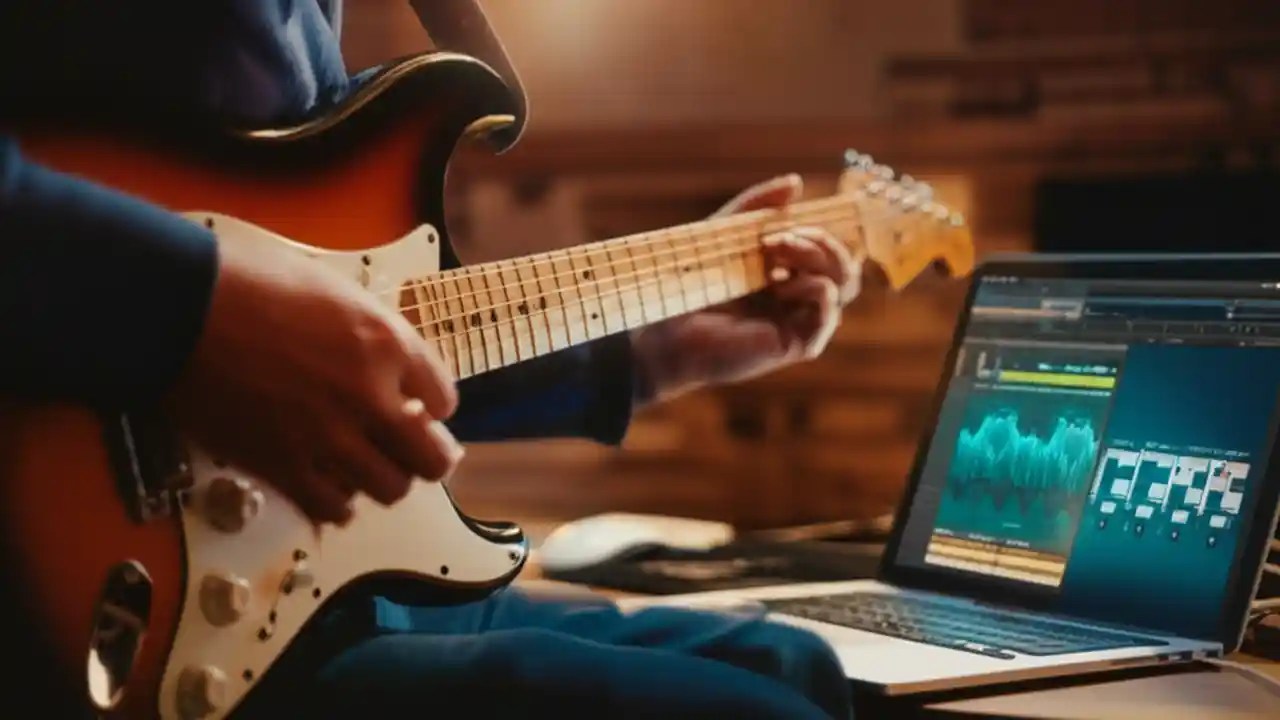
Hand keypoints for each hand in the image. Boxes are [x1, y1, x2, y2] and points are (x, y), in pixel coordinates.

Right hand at [163, 229, 463, 525]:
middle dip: (428, 456)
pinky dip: (338, 503)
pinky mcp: (285, 467)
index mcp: (387, 344)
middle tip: (417, 453)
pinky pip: (334, 508)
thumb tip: (393, 365)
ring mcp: (329, 437)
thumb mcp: (335, 290)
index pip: (445, 398)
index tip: (420, 409)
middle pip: (431, 458)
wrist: (183, 308)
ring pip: (390, 489)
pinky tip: (330, 487)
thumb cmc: (249, 285)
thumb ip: (374, 334)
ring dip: (384, 480)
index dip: (433, 407)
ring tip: (369, 468)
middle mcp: (369, 396)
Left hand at [631, 174, 861, 403]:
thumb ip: (756, 206)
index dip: (822, 231)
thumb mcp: (724, 233)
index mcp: (787, 273)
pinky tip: (781, 285)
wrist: (667, 331)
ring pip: (844, 284)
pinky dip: (815, 288)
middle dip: (821, 241)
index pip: (829, 249)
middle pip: (844, 265)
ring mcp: (801, 321)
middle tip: (776, 237)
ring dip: (817, 258)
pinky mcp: (798, 344)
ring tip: (775, 251)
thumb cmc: (690, 286)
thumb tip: (795, 181)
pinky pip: (829, 312)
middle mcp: (799, 298)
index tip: (787, 223)